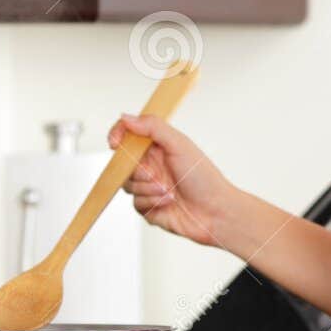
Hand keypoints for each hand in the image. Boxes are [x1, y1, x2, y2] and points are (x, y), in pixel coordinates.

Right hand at [107, 113, 236, 248]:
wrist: (215, 212)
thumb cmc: (204, 178)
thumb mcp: (179, 145)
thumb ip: (152, 127)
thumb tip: (126, 118)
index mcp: (157, 147)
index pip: (128, 135)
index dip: (117, 136)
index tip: (115, 143)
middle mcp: (151, 165)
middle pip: (122, 163)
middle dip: (138, 170)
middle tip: (155, 174)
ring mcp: (148, 186)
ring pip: (128, 185)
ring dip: (148, 188)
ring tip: (169, 191)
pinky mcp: (147, 206)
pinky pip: (135, 203)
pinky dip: (152, 202)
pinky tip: (169, 202)